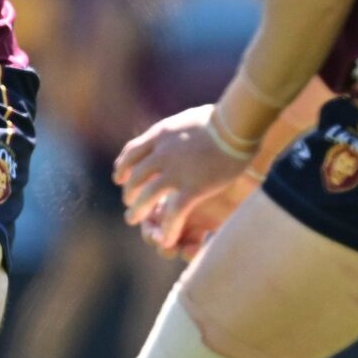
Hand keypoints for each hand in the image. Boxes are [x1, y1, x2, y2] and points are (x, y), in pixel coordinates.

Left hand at [114, 103, 252, 252]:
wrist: (237, 123)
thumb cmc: (222, 118)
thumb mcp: (189, 117)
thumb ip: (179, 128)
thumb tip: (182, 128)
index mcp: (160, 134)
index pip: (132, 152)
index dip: (123, 167)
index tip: (120, 177)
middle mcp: (162, 152)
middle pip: (135, 176)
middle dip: (129, 191)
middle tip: (128, 201)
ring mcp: (176, 171)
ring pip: (147, 196)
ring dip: (138, 211)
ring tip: (133, 219)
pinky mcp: (193, 187)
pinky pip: (174, 213)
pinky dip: (168, 229)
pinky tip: (167, 240)